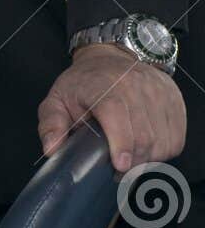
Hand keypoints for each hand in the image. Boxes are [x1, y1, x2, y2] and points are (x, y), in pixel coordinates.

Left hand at [38, 44, 185, 172]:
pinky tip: (147, 147)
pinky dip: (164, 150)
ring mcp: (159, 92)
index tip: (120, 165)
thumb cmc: (84, 83)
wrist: (110, 58)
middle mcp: (135, 85)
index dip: (121, 143)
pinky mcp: (174, 100)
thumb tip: (52, 148)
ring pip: (163, 140)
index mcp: (103, 85)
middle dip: (133, 160)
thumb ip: (51, 124)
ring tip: (132, 157)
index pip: (117, 113)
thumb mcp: (57, 99)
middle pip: (144, 134)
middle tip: (119, 169)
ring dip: (149, 157)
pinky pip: (176, 138)